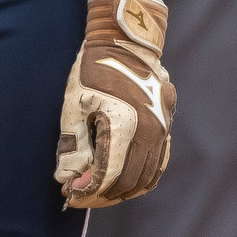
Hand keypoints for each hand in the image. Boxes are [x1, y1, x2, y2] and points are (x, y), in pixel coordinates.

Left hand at [56, 0, 175, 208]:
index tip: (70, 194)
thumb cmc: (93, 69)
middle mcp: (150, 130)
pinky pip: (158, 161)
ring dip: (122, 189)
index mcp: (125, 125)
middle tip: (80, 196)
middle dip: (102, 195)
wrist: (123, 39)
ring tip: (98, 192)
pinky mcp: (167, 124)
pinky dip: (140, 175)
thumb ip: (73, 148)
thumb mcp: (74, 106)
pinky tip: (122, 178)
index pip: (108, 175)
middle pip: (129, 182)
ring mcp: (163, 127)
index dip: (88, 190)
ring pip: (147, 175)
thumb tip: (69, 182)